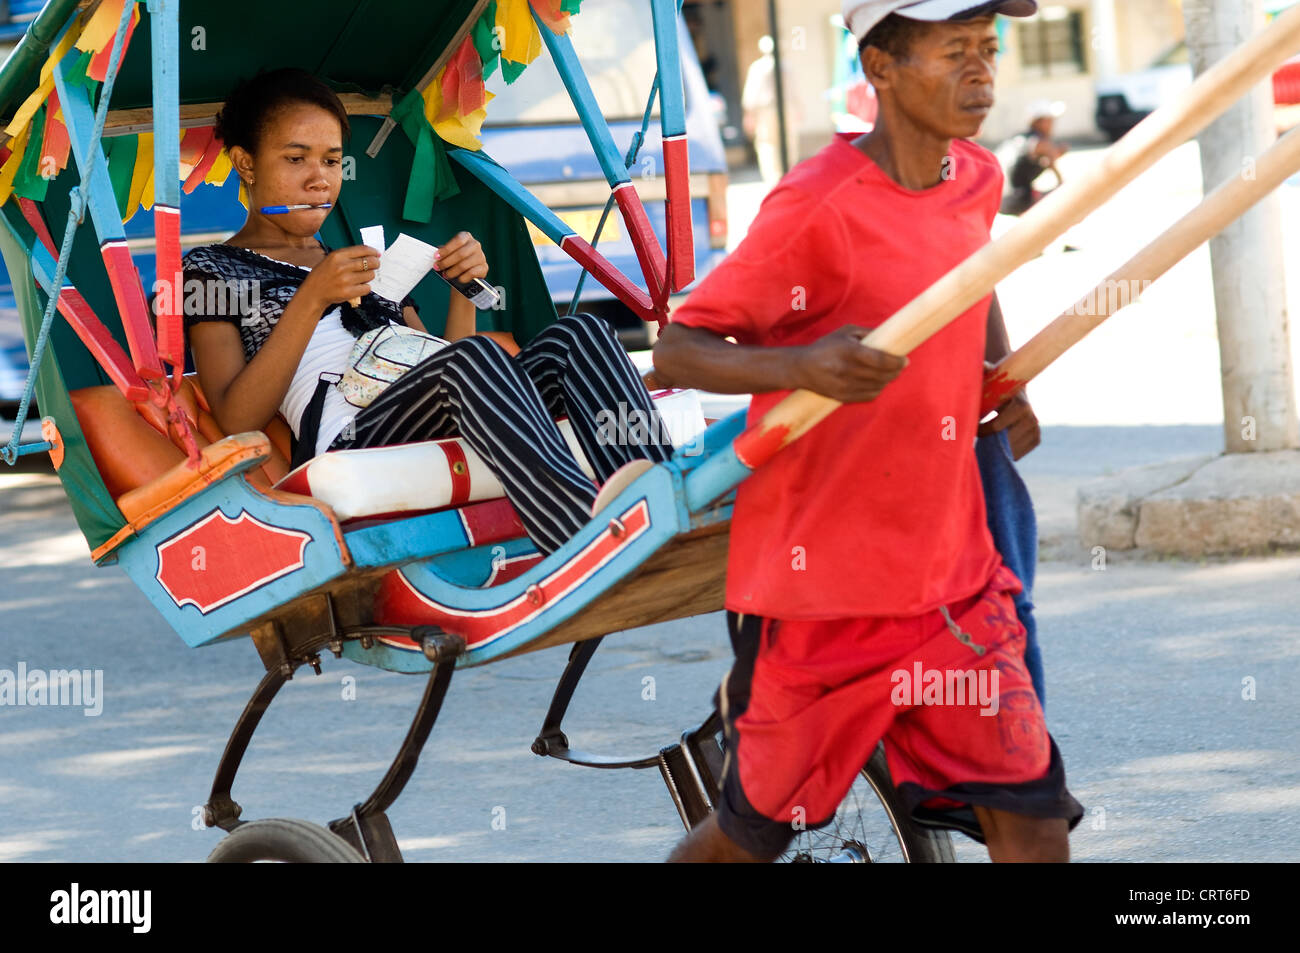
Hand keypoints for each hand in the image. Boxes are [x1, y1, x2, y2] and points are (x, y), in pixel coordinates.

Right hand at [300, 245, 380, 308]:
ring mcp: (346, 280)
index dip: (373, 251)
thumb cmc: (323, 275)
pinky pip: (367, 288)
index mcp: (338, 255)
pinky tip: (358, 286)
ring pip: (370, 275)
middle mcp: (342, 266)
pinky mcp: (349, 292)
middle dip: (375, 263)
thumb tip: (370, 254)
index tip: (377, 254)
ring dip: (369, 276)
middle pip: (370, 262)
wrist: (313, 292)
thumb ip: (348, 256)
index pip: (363, 249)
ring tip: (361, 277)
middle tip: (375, 265)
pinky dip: (365, 287)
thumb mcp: (331, 259)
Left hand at [436, 232, 488, 282]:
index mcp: (466, 237)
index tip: (436, 257)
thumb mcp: (449, 253)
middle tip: (438, 267)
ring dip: (452, 272)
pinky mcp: (484, 268)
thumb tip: (435, 255)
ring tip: (446, 275)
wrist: (466, 273)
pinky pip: (471, 273)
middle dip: (446, 262)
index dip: (446, 249)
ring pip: (464, 265)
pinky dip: (462, 277)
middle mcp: (475, 245)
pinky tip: (458, 279)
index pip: (458, 241)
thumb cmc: (455, 260)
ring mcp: (481, 256)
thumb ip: (443, 252)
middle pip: (461, 254)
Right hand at [793, 325, 907, 402]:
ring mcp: (845, 386)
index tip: (905, 360)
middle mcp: (847, 370)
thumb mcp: (845, 332)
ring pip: (877, 387)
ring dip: (887, 380)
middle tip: (901, 366)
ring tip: (890, 373)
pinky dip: (877, 390)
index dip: (896, 362)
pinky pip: (868, 396)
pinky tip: (878, 383)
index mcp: (849, 352)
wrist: (801, 368)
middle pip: (881, 375)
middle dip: (895, 371)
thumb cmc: (826, 346)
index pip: (880, 360)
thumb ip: (868, 333)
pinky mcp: (842, 397)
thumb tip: (890, 336)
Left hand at [978, 362, 1039, 459]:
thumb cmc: (996, 384)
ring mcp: (1035, 429)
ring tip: (986, 439)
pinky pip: (1018, 454)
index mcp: (1021, 405)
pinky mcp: (1036, 438)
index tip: (972, 428)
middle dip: (989, 440)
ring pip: (1011, 450)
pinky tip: (998, 442)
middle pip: (1004, 441)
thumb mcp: (990, 377)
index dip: (981, 430)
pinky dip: (1006, 452)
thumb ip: (983, 371)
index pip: (997, 427)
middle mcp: (1032, 418)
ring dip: (997, 448)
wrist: (1015, 390)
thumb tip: (982, 365)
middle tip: (977, 435)